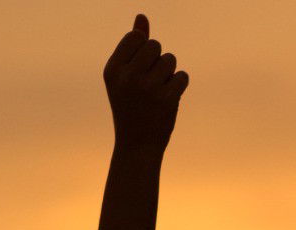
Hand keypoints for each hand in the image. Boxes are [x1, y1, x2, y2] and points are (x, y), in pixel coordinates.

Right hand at [104, 14, 188, 151]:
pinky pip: (182, 76)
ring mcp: (147, 88)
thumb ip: (134, 46)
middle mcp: (127, 76)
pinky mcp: (166, 98)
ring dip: (169, 73)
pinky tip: (168, 99)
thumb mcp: (125, 76)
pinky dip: (179, 86)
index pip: (136, 37)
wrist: (136, 146)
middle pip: (155, 45)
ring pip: (170, 60)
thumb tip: (141, 16)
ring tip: (157, 91)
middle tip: (149, 83)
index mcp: (112, 69)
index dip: (143, 50)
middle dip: (157, 60)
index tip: (139, 69)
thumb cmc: (131, 107)